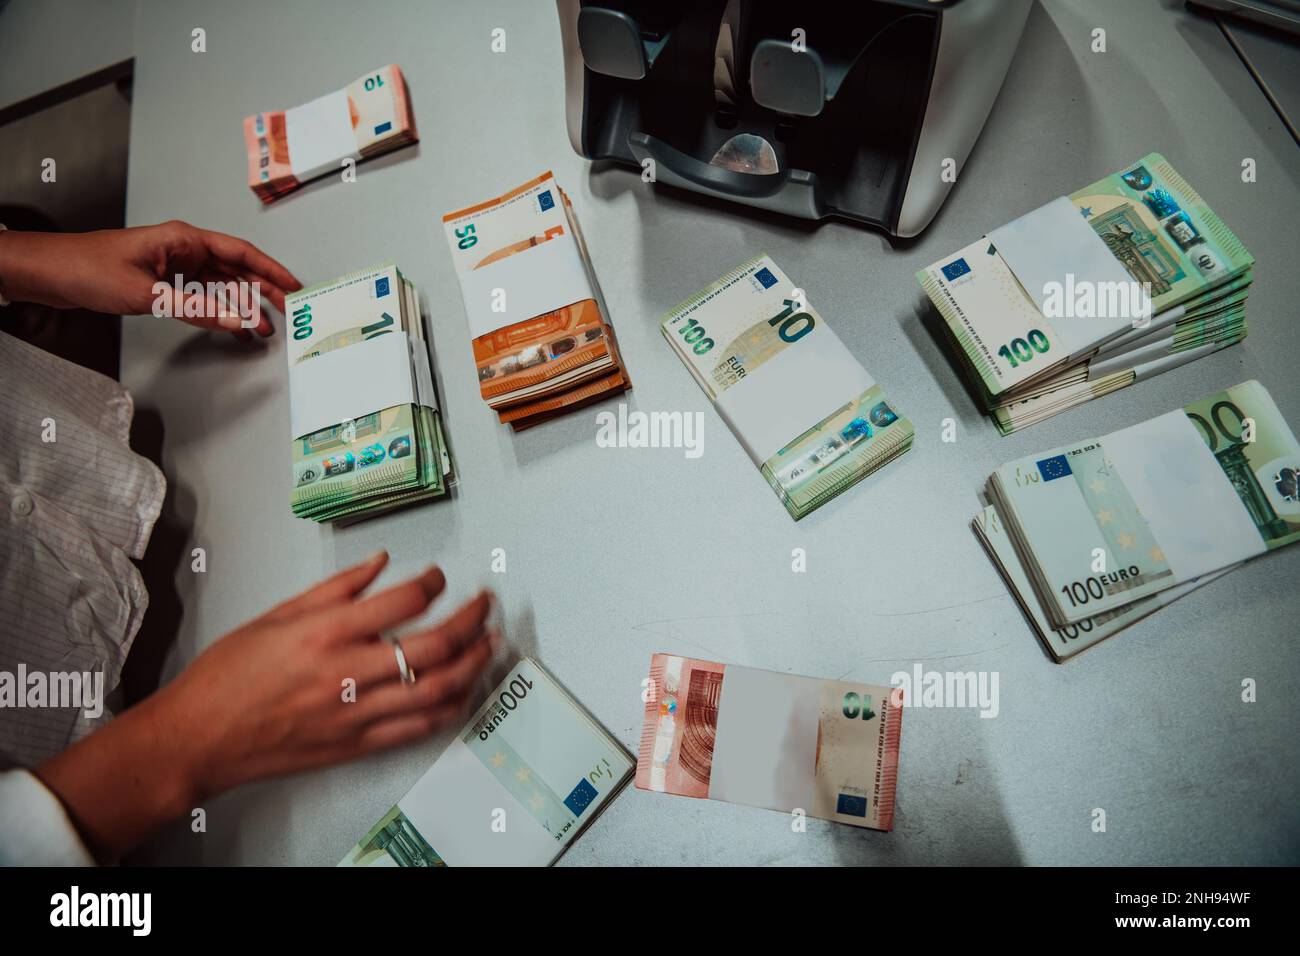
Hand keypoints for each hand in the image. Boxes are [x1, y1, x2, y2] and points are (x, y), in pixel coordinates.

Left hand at [0, 220, 301, 338]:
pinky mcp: (162, 279)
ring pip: (221, 283)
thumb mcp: (148, 294)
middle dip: (263, 290)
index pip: (240, 252)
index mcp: (183, 239)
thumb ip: (196, 308)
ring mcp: (173, 264)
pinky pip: (202, 293)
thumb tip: (236, 319)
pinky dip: (219, 308)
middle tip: (286, 311)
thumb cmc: (89, 269)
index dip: (271, 269)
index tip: (293, 286)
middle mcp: (182, 248)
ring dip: (242, 304)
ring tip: (262, 328)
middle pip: (236, 268)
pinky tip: (230, 323)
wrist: (50, 273)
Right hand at [37, 553, 495, 861]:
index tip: (439, 577)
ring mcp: (355, 713)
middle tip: (484, 605)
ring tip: (488, 644)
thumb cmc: (226, 678)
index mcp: (325, 633)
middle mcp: (346, 673)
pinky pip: (418, 728)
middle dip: (472, 620)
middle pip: (435, 645)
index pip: (404, 600)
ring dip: (473, 664)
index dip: (434, 583)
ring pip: (438, 689)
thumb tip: (378, 562)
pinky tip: (461, 690)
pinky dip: (449, 707)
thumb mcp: (276, 615)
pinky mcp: (356, 744)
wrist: (198, 739)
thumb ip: (336, 588)